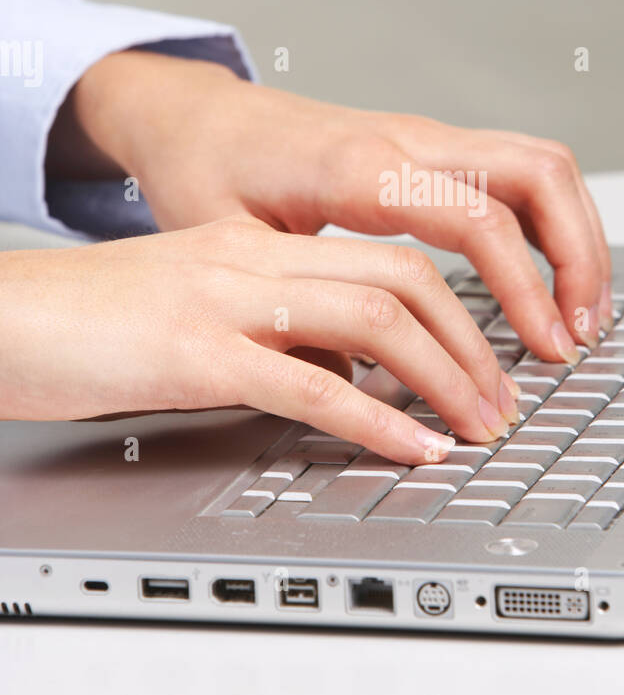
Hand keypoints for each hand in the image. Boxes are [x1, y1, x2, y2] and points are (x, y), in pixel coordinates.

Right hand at [0, 218, 520, 456]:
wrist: (1, 315)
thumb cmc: (87, 324)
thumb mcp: (197, 314)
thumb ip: (273, 334)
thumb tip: (345, 378)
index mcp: (254, 246)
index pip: (386, 258)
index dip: (455, 312)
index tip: (485, 362)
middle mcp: (251, 260)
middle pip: (401, 279)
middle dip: (470, 342)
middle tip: (502, 400)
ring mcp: (225, 301)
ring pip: (372, 320)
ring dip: (443, 378)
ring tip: (477, 427)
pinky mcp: (195, 353)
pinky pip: (309, 384)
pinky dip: (376, 420)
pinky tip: (411, 448)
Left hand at [51, 50, 611, 358]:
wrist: (196, 118)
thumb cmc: (207, 173)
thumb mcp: (230, 248)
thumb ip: (293, 313)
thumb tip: (354, 388)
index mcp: (363, 170)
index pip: (481, 220)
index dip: (527, 288)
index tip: (546, 346)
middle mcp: (407, 141)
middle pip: (539, 174)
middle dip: (581, 255)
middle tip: (582, 332)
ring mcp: (424, 138)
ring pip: (540, 165)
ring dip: (577, 236)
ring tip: (581, 312)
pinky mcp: (429, 148)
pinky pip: (516, 171)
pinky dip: (549, 222)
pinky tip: (547, 276)